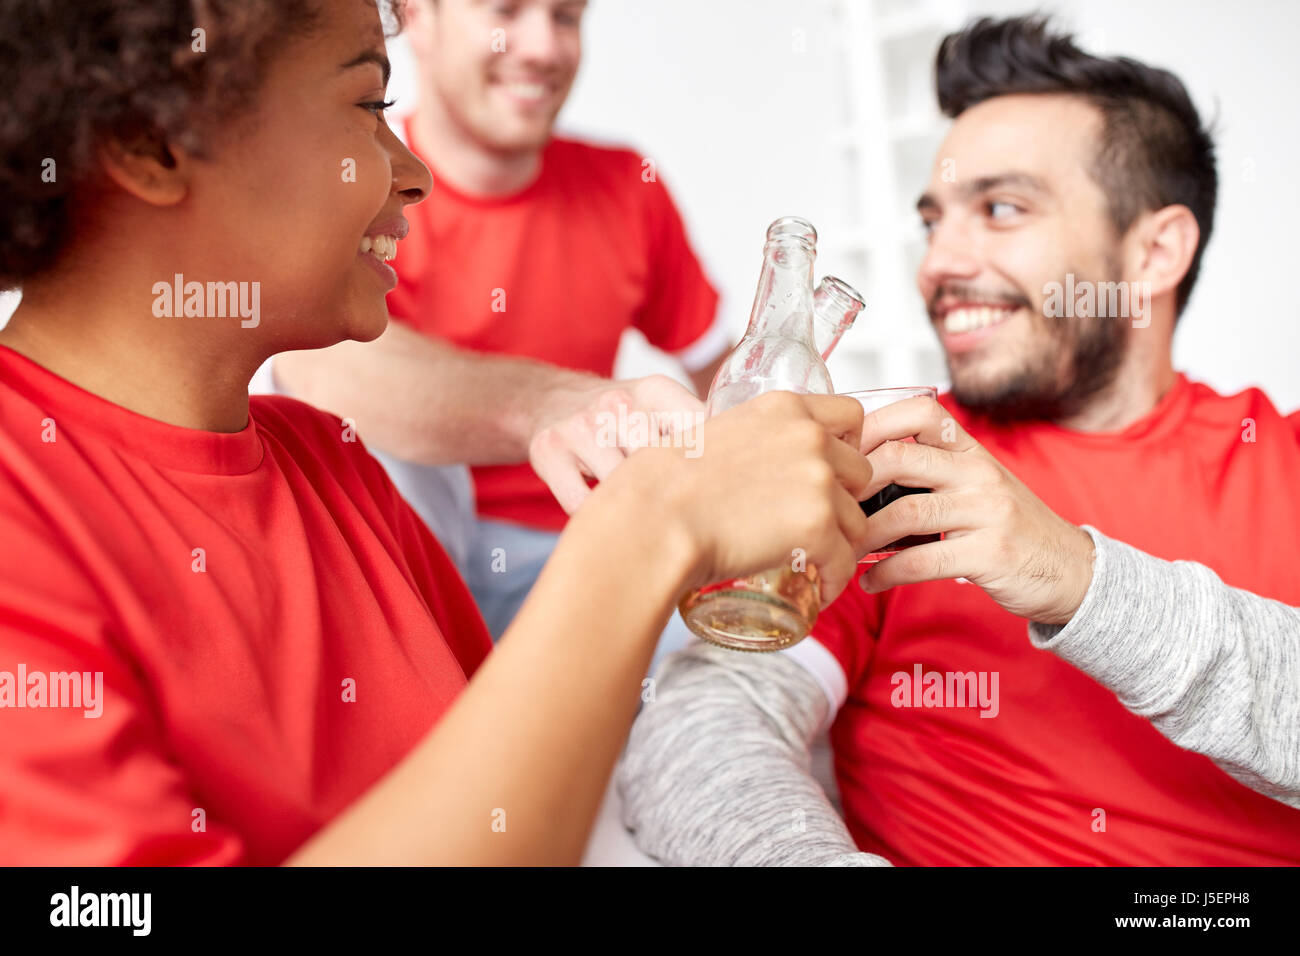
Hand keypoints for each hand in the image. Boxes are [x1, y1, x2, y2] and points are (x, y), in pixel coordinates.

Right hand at [528, 374, 705, 513]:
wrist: (550, 401)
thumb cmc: (619, 415)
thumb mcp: (660, 406)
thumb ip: (699, 429)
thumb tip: (746, 465)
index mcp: (655, 391)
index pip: (697, 432)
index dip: (709, 466)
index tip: (718, 490)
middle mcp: (617, 404)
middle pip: (659, 466)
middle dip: (671, 494)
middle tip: (679, 516)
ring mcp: (581, 428)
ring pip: (622, 487)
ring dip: (634, 508)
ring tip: (643, 517)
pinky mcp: (550, 453)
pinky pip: (583, 504)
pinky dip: (598, 517)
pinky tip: (607, 514)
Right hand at [609, 391, 873, 607]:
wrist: (654, 519)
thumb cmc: (667, 484)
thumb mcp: (716, 434)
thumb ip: (753, 439)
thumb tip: (763, 465)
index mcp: (784, 408)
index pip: (851, 415)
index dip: (848, 446)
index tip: (832, 471)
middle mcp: (809, 437)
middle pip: (861, 471)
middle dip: (844, 499)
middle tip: (819, 523)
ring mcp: (817, 480)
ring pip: (857, 520)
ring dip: (840, 543)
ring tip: (815, 561)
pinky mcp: (817, 525)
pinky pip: (845, 561)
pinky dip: (834, 580)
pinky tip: (817, 588)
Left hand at [854, 396, 1094, 624]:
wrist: (1072, 569)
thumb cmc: (1010, 528)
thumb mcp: (977, 486)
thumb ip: (931, 474)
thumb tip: (858, 474)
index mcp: (971, 452)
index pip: (919, 411)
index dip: (873, 424)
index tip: (842, 451)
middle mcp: (979, 473)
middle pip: (899, 459)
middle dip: (854, 483)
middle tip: (828, 505)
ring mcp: (986, 512)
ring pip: (904, 511)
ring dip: (863, 534)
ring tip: (843, 548)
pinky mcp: (989, 553)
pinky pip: (921, 560)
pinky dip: (886, 573)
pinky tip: (869, 581)